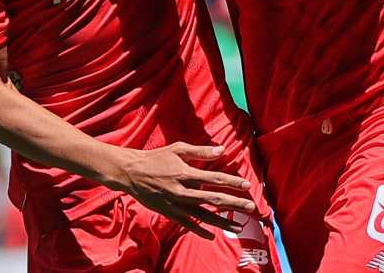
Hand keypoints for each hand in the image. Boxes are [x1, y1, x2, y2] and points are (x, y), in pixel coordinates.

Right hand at [107, 142, 255, 239]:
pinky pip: (187, 224)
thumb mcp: (178, 149)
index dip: (232, 182)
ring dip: (223, 221)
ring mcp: (176, 204)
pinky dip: (200, 231)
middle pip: (213, 199)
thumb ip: (200, 152)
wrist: (131, 173)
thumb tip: (222, 149)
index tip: (247, 186)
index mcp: (186, 173)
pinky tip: (213, 236)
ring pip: (203, 216)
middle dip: (234, 204)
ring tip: (239, 227)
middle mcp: (183, 190)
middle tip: (251, 208)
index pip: (215, 178)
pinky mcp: (169, 213)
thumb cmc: (157, 158)